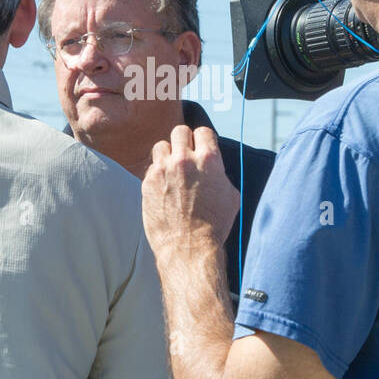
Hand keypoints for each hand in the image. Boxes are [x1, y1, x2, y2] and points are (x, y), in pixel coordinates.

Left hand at [142, 126, 240, 256]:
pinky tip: (164, 187)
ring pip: (161, 145)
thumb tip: (215, 167)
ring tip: (172, 169)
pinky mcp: (147, 182)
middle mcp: (184, 160)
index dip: (203, 140)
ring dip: (167, 154)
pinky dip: (158, 173)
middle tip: (186, 155)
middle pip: (180, 131)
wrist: (188, 247)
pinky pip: (152, 167)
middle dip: (184, 142)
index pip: (203, 131)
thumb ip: (221, 173)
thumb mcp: (231, 195)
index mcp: (208, 160)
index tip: (201, 148)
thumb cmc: (214, 225)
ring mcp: (163, 170)